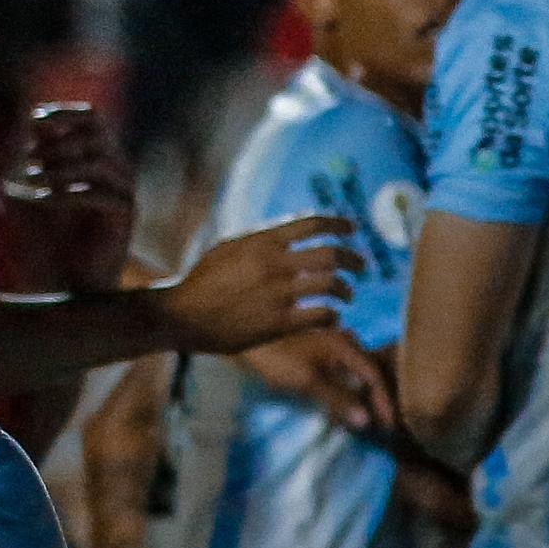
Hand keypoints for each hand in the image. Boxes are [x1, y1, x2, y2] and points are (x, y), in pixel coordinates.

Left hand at [4, 103, 136, 292]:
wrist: (67, 279)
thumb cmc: (47, 234)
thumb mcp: (28, 189)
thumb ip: (26, 159)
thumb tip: (17, 127)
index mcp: (97, 155)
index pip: (91, 117)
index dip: (63, 113)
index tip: (32, 122)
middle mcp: (115, 168)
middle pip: (99, 132)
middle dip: (61, 139)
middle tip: (30, 156)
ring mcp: (124, 191)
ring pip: (100, 162)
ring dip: (62, 166)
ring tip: (34, 178)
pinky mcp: (125, 217)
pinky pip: (103, 196)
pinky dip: (70, 194)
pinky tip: (45, 200)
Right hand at [153, 215, 356, 354]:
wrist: (185, 315)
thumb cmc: (203, 281)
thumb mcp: (229, 248)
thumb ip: (260, 241)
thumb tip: (287, 236)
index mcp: (263, 241)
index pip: (312, 224)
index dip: (338, 224)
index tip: (352, 229)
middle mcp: (275, 264)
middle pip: (331, 254)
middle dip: (354, 259)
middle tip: (363, 265)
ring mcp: (279, 294)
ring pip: (331, 285)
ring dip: (347, 290)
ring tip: (349, 294)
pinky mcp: (280, 323)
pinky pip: (322, 315)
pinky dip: (334, 315)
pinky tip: (333, 317)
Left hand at [238, 322, 398, 436]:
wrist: (242, 337)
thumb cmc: (275, 357)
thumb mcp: (307, 381)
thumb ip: (338, 399)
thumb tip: (367, 421)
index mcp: (344, 344)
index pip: (374, 374)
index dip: (383, 401)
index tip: (388, 427)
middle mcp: (341, 339)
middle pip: (368, 370)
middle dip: (374, 397)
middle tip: (378, 423)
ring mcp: (327, 342)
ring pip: (353, 369)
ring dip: (359, 392)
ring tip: (361, 416)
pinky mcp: (313, 348)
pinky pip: (338, 368)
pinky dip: (344, 385)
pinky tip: (339, 401)